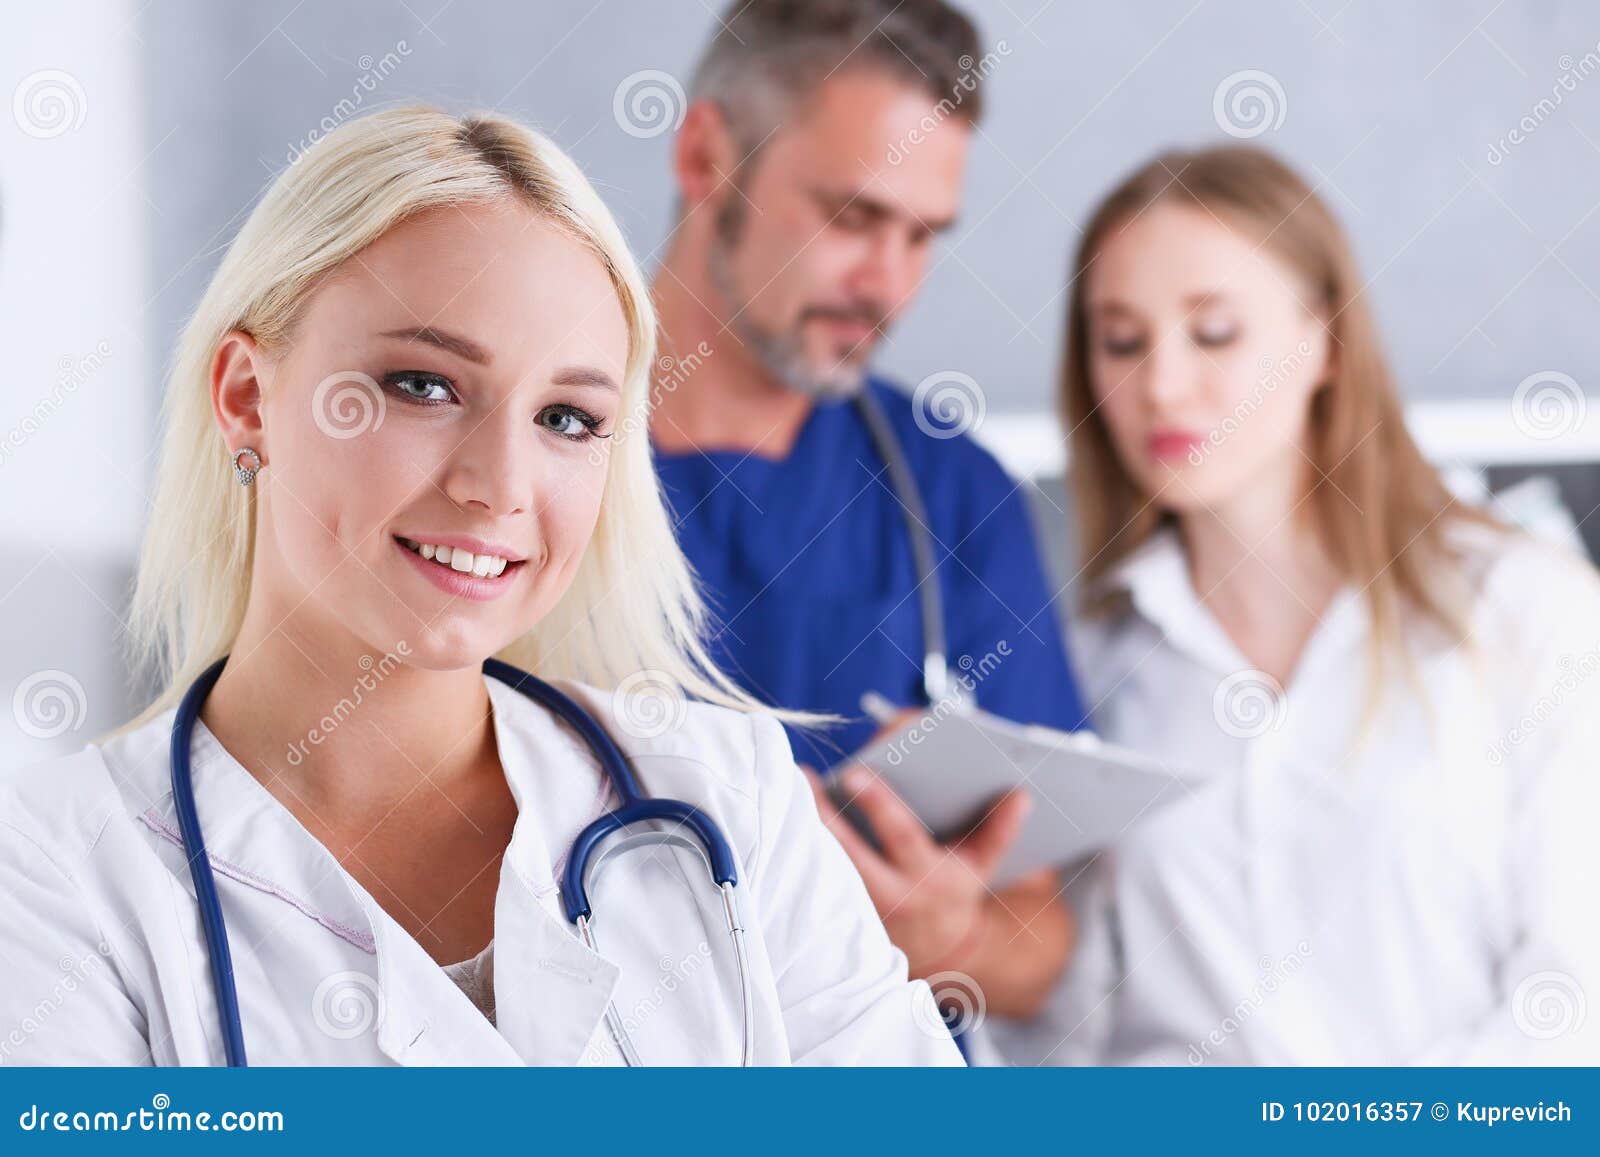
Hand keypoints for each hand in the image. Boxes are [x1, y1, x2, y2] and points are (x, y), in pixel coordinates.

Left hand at [808, 763, 1032, 979]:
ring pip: (826, 867)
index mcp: (929, 877)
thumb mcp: (982, 865)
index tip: (854, 770)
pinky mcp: (839, 913)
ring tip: (790, 786)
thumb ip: (999, 831)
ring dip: (805, 830)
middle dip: (826, 815)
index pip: (901, 836)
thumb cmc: (955, 889)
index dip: (879, 804)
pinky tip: (785, 817)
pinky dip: (801, 849)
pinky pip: (815, 877)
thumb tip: (1020, 795)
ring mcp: (862, 907)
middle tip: (804, 775)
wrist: (939, 952)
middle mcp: (891, 893)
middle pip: (850, 852)